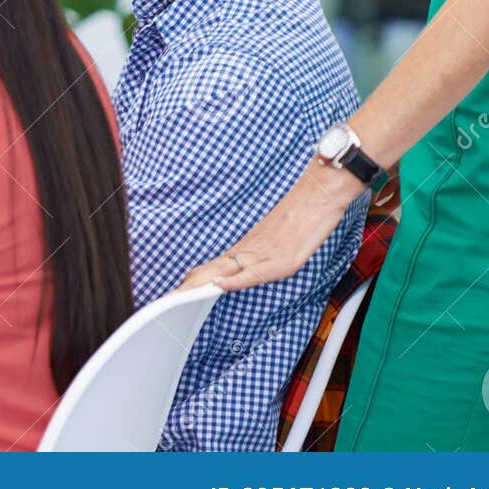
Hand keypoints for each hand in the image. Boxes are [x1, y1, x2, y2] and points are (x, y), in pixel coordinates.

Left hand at [181, 159, 365, 291]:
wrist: (319, 193)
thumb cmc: (301, 213)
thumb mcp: (277, 239)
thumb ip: (261, 253)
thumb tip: (247, 267)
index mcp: (248, 247)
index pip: (215, 265)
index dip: (196, 278)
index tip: (178, 289)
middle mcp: (251, 250)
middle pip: (214, 269)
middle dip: (192, 285)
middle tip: (168, 296)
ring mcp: (264, 254)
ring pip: (227, 271)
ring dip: (204, 284)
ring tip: (181, 294)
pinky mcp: (280, 259)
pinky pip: (255, 273)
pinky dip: (236, 280)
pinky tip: (220, 284)